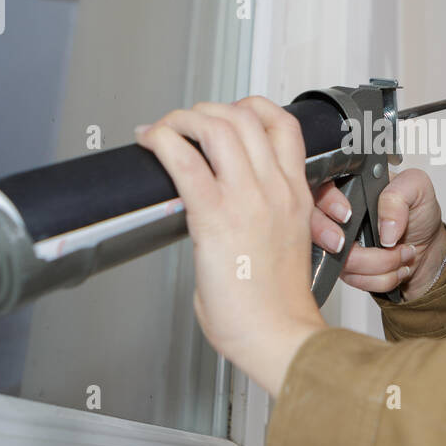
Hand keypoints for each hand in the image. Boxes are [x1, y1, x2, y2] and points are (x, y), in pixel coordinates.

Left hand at [135, 96, 327, 397]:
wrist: (280, 336)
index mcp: (295, 196)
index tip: (228, 116)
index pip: (283, 125)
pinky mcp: (216, 217)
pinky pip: (185, 162)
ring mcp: (248, 200)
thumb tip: (224, 220)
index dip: (251, 109)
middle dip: (209, 109)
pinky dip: (163, 143)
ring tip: (166, 130)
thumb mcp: (284, 246)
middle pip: (246, 116)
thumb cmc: (277, 308)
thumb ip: (261, 222)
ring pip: (217, 126)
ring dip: (184, 119)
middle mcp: (274, 189)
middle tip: (186, 124)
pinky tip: (151, 144)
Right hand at [311, 167, 445, 300]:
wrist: (428, 250)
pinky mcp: (346, 269)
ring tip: (402, 252)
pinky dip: (382, 277)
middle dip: (344, 242)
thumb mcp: (418, 188)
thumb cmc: (419, 214)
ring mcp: (339, 244)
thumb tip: (384, 227)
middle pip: (315, 228)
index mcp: (349, 186)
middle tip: (376, 243)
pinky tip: (395, 267)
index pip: (318, 187)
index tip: (347, 215)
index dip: (326, 203)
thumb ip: (399, 195)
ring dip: (380, 263)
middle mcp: (337, 215)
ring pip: (341, 261)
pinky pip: (355, 279)